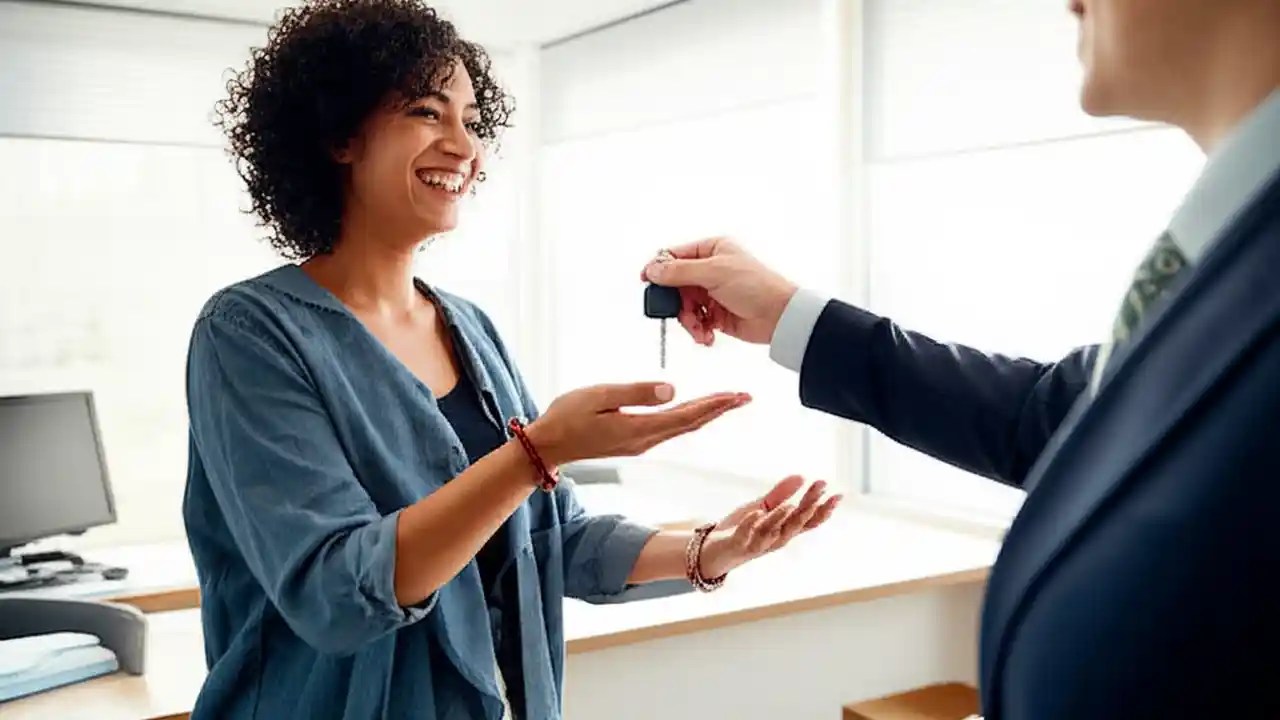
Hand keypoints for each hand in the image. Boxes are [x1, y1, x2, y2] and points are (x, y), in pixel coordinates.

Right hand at [525, 383, 750, 466]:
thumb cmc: (567, 417)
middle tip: (744, 396)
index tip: (737, 395)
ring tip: (726, 401)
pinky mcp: (633, 440)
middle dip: (718, 408)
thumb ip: (636, 393)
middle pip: (690, 422)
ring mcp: (639, 443)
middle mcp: (645, 440)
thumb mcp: (600, 396)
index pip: (686, 415)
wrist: (548, 445)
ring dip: (706, 413)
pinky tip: (694, 411)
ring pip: (681, 426)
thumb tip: (672, 389)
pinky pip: (669, 428)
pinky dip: (688, 417)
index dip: (714, 405)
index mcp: (639, 429)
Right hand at [641, 237, 798, 345]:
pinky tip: (707, 335)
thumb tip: (653, 268)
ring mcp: (713, 292)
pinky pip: (696, 322)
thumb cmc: (756, 286)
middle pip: (676, 285)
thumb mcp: (714, 272)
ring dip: (688, 320)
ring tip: (699, 329)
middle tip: (679, 312)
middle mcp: (711, 269)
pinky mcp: (717, 314)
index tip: (647, 282)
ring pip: (684, 306)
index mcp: (712, 249)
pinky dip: (698, 330)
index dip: (659, 269)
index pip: (675, 255)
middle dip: (677, 302)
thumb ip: (679, 271)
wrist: (780, 317)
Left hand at [697, 475, 841, 578]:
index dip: (823, 509)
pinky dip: (751, 525)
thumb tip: (802, 476)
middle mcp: (775, 539)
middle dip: (809, 506)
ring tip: (792, 504)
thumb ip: (781, 494)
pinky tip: (757, 512)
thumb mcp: (763, 508)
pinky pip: (745, 535)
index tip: (838, 494)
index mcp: (784, 530)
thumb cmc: (741, 530)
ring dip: (782, 518)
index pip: (809, 521)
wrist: (712, 552)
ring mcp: (756, 543)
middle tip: (821, 487)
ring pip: (773, 532)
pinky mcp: (737, 544)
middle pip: (795, 523)